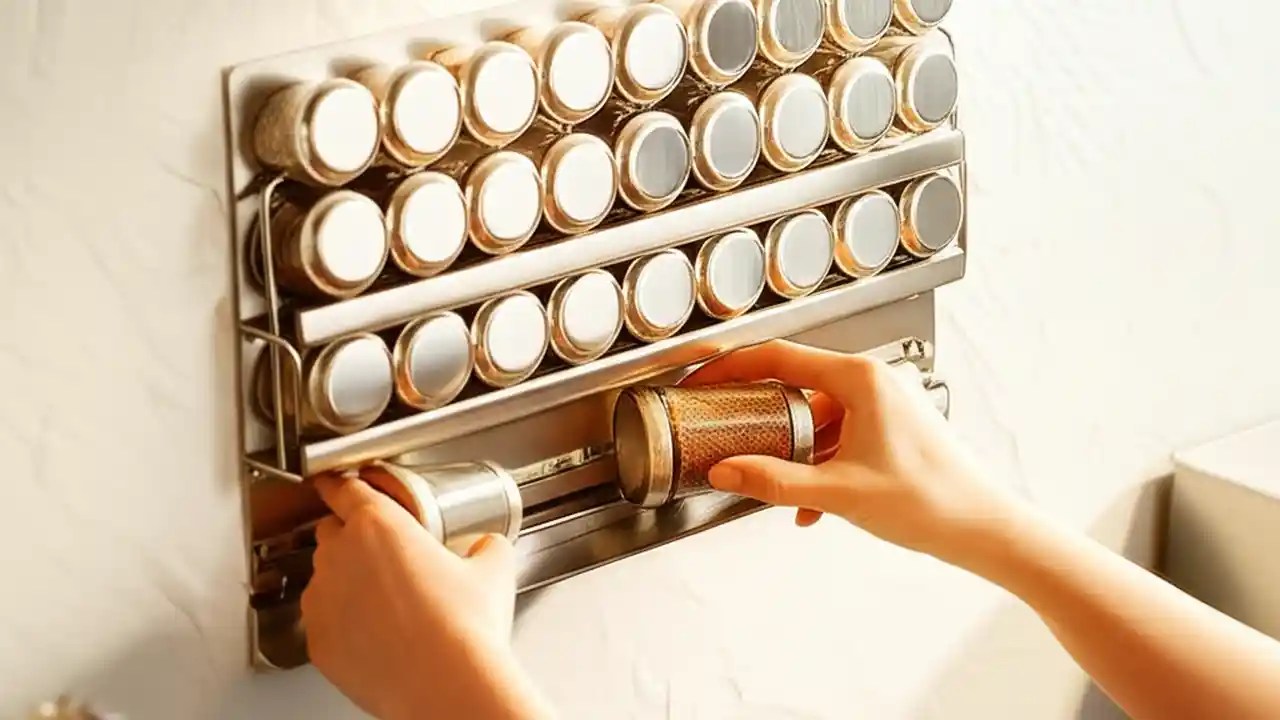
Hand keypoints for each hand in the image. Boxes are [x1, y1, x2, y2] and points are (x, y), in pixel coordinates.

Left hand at [301, 474, 550, 719]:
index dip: (341, 484)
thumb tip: (488, 547)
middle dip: (352, 538)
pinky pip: (322, 622)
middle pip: (331, 531)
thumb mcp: (492, 570)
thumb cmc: (464, 629)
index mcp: (377, 524)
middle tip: (386, 557)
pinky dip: (341, 624)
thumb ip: (484, 546)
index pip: (343, 488)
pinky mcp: (317, 642)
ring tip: (386, 605)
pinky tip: (375, 635)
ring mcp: (322, 600)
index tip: (338, 484)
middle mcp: (340, 555)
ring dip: (346, 583)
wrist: (445, 687)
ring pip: (324, 578)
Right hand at [685, 341, 1023, 570]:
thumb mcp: (839, 492)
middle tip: (722, 426)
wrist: (984, 528)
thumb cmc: (933, 500)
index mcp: (860, 379)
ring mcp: (881, 406)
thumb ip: (775, 481)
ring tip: (766, 479)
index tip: (702, 379)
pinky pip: (835, 437)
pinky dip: (815, 464)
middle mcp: (871, 383)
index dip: (731, 367)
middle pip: (793, 385)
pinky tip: (807, 505)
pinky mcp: (887, 430)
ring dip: (788, 450)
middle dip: (756, 414)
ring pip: (813, 417)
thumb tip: (727, 471)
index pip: (779, 357)